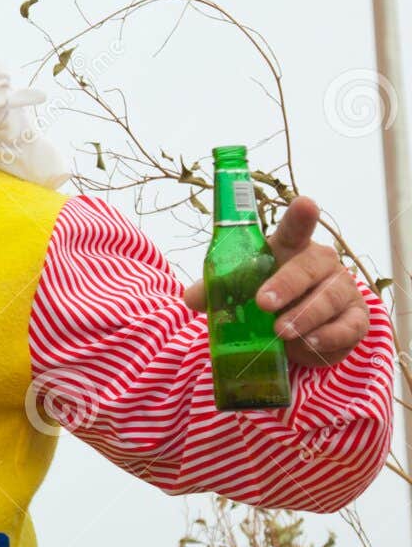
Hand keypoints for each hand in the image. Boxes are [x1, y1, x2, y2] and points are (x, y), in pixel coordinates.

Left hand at [183, 196, 369, 366]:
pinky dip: (329, 336)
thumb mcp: (239, 291)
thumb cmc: (268, 299)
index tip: (305, 203)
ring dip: (304, 315)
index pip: (295, 229)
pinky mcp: (355, 318)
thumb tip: (191, 299)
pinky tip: (309, 343)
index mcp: (291, 249)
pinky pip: (349, 326)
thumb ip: (215, 290)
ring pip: (329, 297)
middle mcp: (321, 264)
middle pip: (309, 266)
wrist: (298, 333)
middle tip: (264, 303)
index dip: (301, 216)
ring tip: (282, 332)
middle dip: (287, 284)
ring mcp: (342, 289)